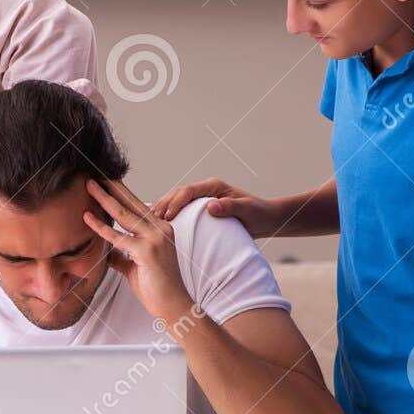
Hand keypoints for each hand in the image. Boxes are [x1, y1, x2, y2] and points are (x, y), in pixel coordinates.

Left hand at [83, 179, 195, 327]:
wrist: (172, 306)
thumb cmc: (156, 288)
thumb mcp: (135, 266)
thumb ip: (122, 255)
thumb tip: (106, 250)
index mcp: (161, 229)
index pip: (137, 206)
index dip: (120, 193)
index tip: (105, 181)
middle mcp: (161, 229)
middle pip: (131, 203)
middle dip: (112, 187)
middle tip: (95, 173)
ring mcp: (156, 239)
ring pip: (124, 214)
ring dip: (104, 198)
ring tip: (89, 185)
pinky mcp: (148, 251)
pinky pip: (119, 237)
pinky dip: (101, 227)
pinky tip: (87, 217)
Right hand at [151, 177, 279, 237]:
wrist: (266, 219)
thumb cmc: (259, 214)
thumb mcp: (248, 210)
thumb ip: (231, 207)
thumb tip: (212, 207)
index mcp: (214, 186)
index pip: (188, 191)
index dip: (175, 203)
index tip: (166, 216)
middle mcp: (205, 190)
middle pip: (177, 194)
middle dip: (162, 205)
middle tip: (149, 220)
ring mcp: (201, 199)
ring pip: (175, 201)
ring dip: (161, 210)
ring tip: (147, 223)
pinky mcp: (200, 209)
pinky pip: (180, 211)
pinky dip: (168, 216)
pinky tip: (156, 226)